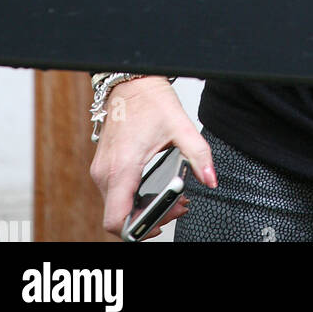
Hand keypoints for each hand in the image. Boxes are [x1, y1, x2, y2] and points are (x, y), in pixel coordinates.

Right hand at [89, 76, 217, 239]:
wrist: (131, 81)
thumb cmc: (149, 100)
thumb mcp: (181, 126)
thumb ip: (198, 154)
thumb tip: (211, 178)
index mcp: (123, 167)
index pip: (117, 220)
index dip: (139, 230)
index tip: (163, 222)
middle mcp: (106, 172)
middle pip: (119, 218)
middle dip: (150, 219)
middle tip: (177, 206)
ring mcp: (101, 170)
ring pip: (116, 208)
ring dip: (142, 209)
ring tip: (171, 196)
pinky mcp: (103, 167)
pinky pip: (115, 195)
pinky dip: (134, 198)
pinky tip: (154, 188)